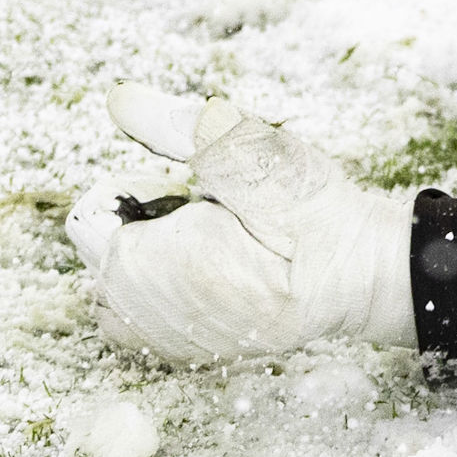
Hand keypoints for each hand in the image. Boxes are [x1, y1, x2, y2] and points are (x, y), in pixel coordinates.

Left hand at [67, 90, 418, 360]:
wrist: (359, 275)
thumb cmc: (309, 214)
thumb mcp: (250, 152)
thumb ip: (178, 126)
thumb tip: (119, 98)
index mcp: (139, 262)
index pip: (97, 211)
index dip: (149, 192)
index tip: (201, 199)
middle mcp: (136, 311)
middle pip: (103, 249)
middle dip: (147, 228)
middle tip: (216, 224)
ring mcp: (159, 340)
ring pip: (118, 287)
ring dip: (151, 265)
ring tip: (215, 255)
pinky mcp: (184, 357)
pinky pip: (141, 321)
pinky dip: (163, 298)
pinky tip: (213, 284)